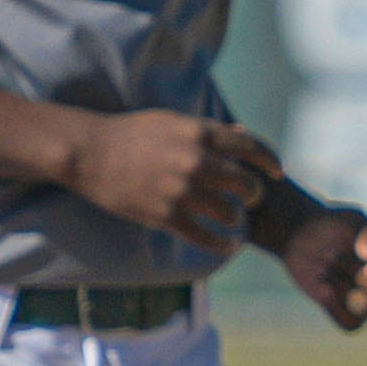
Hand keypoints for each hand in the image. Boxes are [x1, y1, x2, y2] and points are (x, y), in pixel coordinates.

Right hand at [60, 112, 277, 250]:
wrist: (88, 151)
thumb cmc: (131, 133)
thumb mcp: (173, 121)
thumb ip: (210, 131)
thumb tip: (243, 134)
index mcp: (200, 134)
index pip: (251, 148)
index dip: (270, 161)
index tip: (278, 172)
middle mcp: (196, 161)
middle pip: (245, 184)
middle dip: (253, 194)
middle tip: (249, 198)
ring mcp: (181, 190)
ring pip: (228, 213)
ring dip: (235, 218)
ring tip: (232, 218)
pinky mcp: (165, 215)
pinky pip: (204, 236)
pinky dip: (222, 243)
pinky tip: (228, 244)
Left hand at [272, 201, 366, 330]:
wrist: (301, 239)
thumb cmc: (331, 228)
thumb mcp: (350, 225)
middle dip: (354, 269)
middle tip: (335, 252)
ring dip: (342, 285)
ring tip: (329, 267)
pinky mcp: (354, 317)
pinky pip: (350, 321)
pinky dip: (332, 304)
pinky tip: (324, 286)